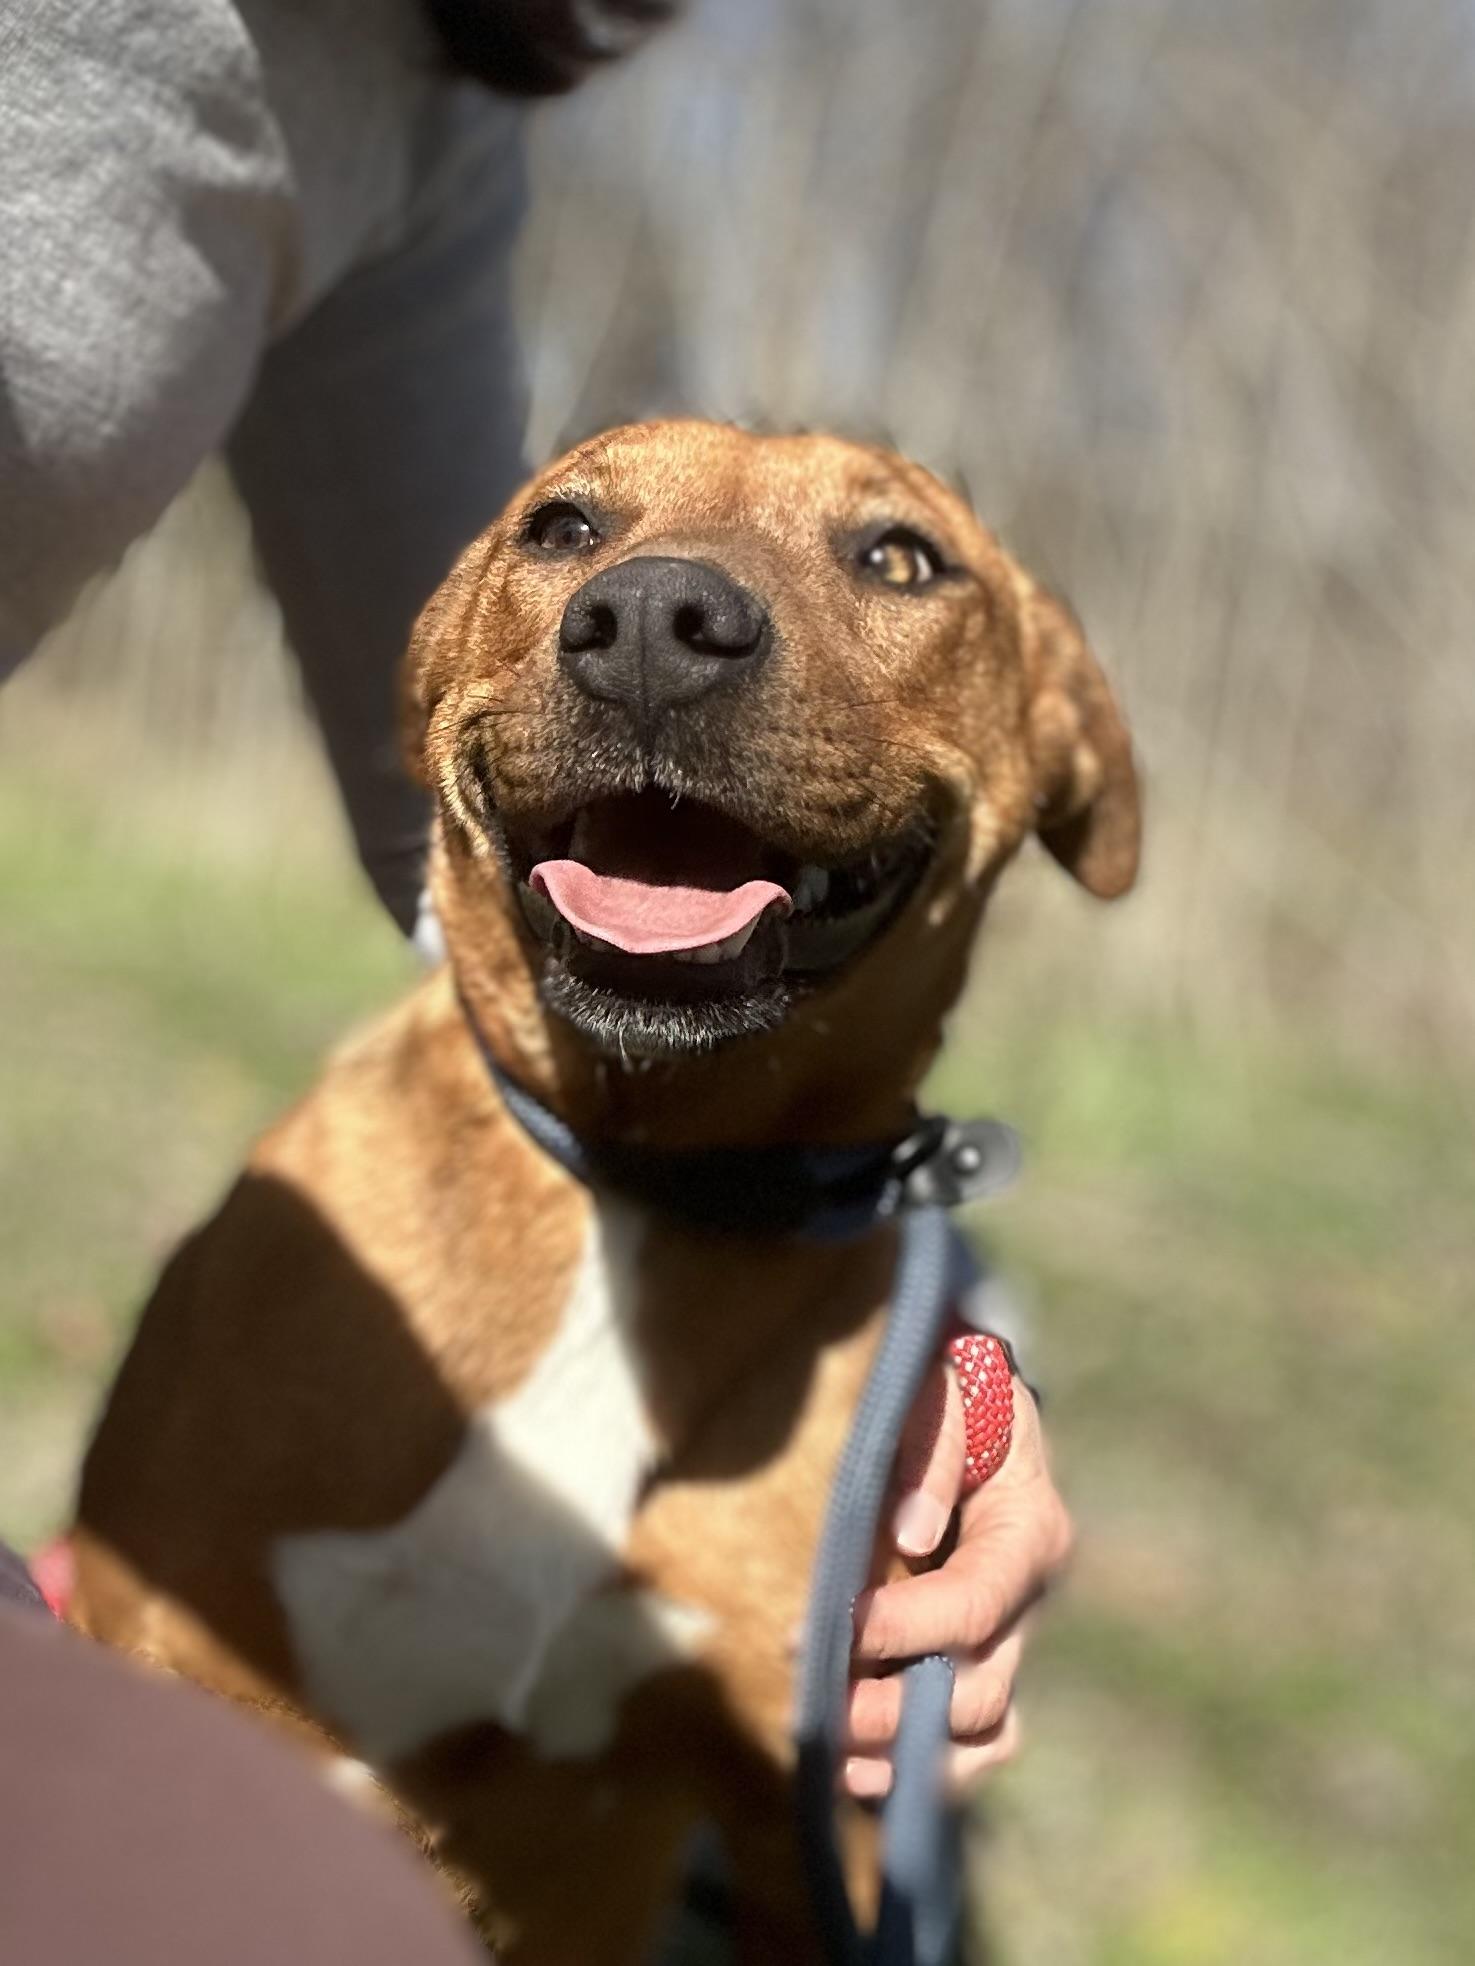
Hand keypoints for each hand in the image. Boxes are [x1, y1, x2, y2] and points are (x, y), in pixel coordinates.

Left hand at [843, 1359, 1071, 1798]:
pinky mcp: (984, 1660)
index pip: (971, 1605)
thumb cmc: (957, 1391)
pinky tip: (857, 1772)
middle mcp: (1030, 1600)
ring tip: (834, 1757)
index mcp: (1029, 1532)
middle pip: (980, 1690)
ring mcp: (1012, 1639)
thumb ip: (932, 1452)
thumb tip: (909, 1532)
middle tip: (813, 1706)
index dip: (900, 1630)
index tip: (828, 1632)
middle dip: (892, 1710)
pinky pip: (975, 1741)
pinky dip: (924, 1769)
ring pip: (987, 1734)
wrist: (975, 1407)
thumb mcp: (949, 1393)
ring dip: (910, 1758)